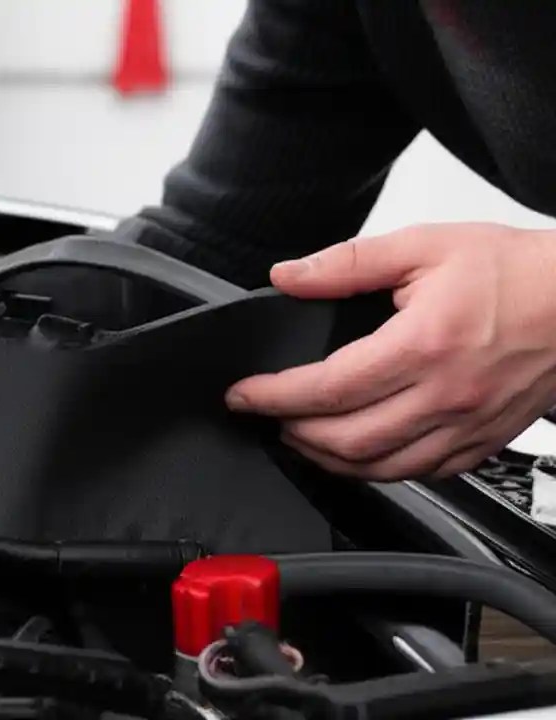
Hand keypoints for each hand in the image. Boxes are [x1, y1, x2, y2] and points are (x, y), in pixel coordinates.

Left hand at [226, 222, 555, 480]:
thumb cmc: (517, 272)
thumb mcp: (425, 246)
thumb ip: (347, 264)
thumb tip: (288, 277)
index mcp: (424, 345)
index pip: (327, 388)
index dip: (273, 396)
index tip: (243, 394)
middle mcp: (446, 395)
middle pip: (347, 440)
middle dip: (293, 433)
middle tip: (267, 415)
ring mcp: (468, 426)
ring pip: (381, 469)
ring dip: (328, 460)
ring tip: (300, 437)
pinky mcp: (486, 442)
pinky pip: (422, 475)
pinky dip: (378, 472)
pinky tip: (358, 454)